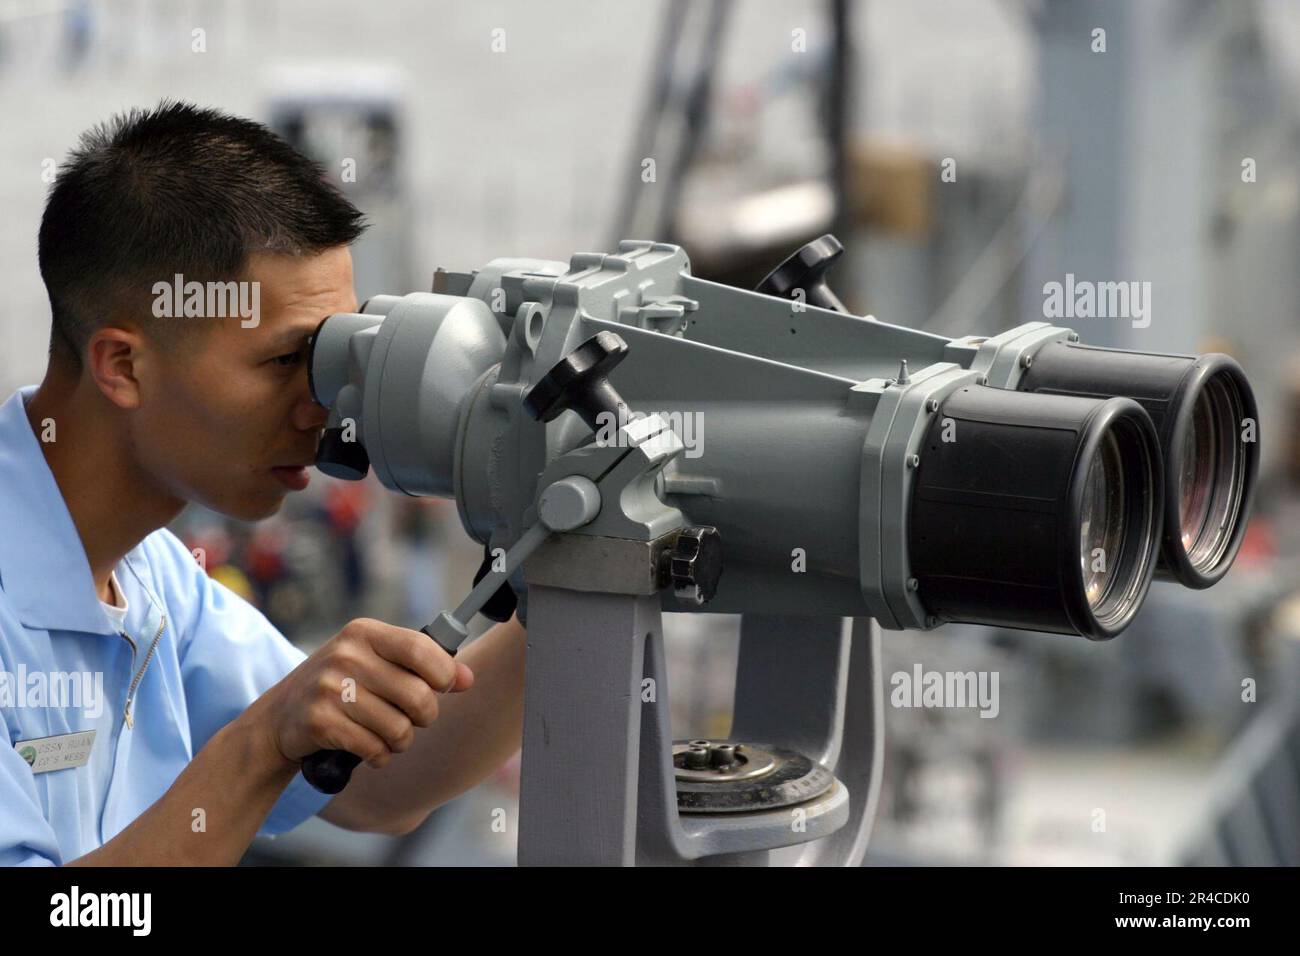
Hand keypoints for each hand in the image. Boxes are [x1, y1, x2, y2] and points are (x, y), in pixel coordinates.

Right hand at [255, 618, 474, 770]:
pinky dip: (380, 756)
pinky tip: (370, 748)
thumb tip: (467, 677)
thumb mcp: (375, 662)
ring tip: (387, 734)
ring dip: (401, 740)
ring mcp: (329, 688)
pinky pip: (375, 749)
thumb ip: (421, 664)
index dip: (444, 674)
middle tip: (412, 718)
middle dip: (424, 716)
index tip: (443, 686)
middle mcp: (346, 656)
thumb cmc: (340, 686)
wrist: (279, 717)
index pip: (422, 649)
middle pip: (418, 695)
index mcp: (364, 633)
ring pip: (400, 728)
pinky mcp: (320, 722)